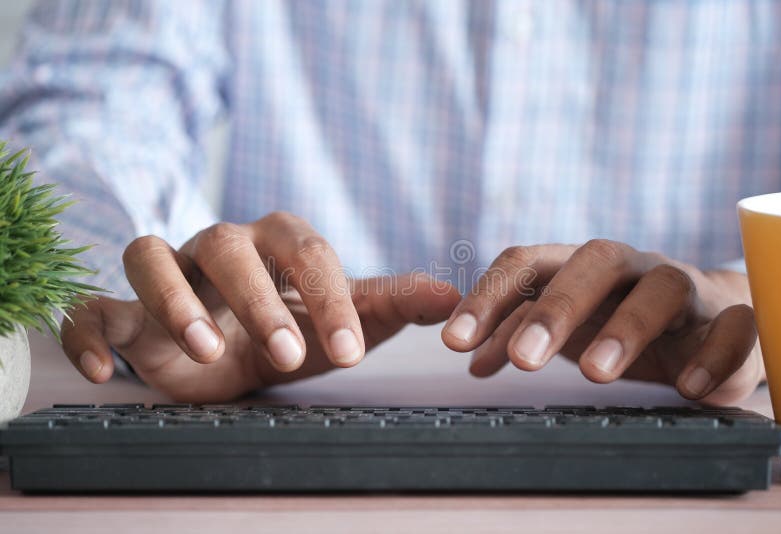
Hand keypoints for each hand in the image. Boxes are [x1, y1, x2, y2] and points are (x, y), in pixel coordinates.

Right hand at [61, 212, 460, 401]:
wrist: (228, 353)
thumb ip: (392, 304)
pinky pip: (92, 304)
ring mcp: (167, 274)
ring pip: (150, 255)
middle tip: (289, 354)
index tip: (351, 350)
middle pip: (228, 244)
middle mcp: (218, 248)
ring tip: (204, 351)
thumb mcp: (342, 320)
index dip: (328, 296)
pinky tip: (107, 370)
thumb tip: (452, 298)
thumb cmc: (291, 329)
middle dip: (257, 298)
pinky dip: (89, 329)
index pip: (306, 250)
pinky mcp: (122, 310)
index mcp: (276, 244)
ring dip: (173, 299)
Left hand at [441, 240, 764, 405]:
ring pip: (659, 289)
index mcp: (578, 264)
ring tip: (594, 375)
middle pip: (590, 264)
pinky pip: (733, 328)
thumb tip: (473, 361)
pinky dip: (713, 356)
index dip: (489, 298)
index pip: (527, 263)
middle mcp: (629, 266)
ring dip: (625, 329)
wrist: (708, 321)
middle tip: (524, 360)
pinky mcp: (730, 319)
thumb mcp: (568, 326)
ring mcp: (683, 287)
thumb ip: (518, 335)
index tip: (453, 342)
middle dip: (554, 309)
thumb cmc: (620, 319)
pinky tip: (688, 390)